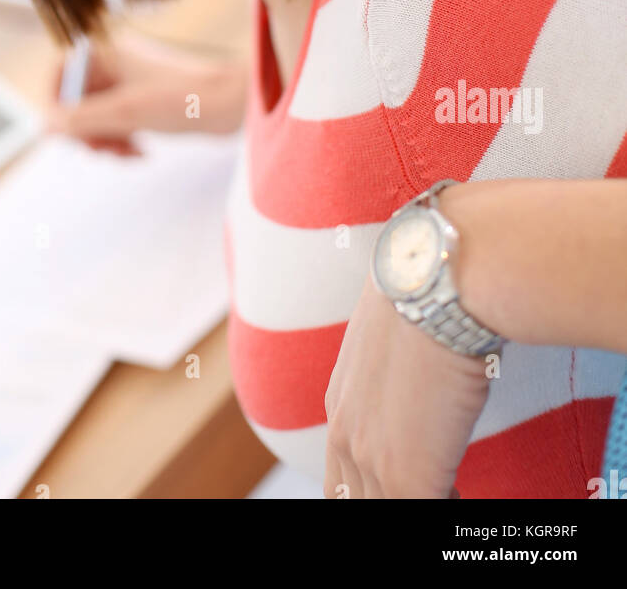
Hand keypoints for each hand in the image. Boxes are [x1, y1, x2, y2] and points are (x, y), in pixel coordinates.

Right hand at [43, 27, 248, 156]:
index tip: (64, 132)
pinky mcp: (146, 99)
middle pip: (77, 97)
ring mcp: (131, 80)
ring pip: (98, 113)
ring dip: (105, 138)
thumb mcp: (125, 112)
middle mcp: (117, 61)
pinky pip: (118, 121)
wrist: (232, 103)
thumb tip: (44, 126)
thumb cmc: (184, 98)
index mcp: (108, 50)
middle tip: (101, 151)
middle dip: (86, 129)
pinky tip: (139, 152)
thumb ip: (81, 119)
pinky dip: (122, 138)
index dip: (56, 102)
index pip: (61, 71)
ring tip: (125, 153)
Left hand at [323, 271, 491, 498]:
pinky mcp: (406, 476)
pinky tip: (459, 491)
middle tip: (424, 489)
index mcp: (340, 407)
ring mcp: (371, 459)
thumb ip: (390, 374)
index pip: (342, 476)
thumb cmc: (423, 301)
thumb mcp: (391, 338)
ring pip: (382, 508)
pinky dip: (444, 507)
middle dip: (388, 498)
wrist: (434, 289)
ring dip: (416, 500)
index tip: (406, 481)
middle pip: (353, 500)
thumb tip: (420, 370)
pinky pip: (421, 512)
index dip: (372, 488)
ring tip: (448, 489)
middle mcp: (345, 436)